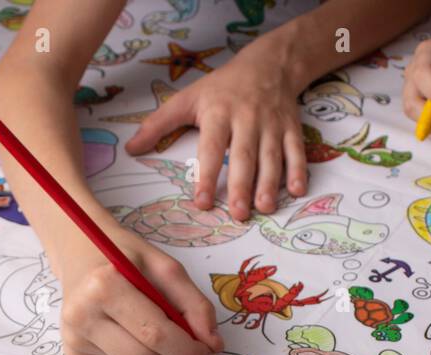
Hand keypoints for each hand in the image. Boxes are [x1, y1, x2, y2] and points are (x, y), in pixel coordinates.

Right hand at [57, 228, 222, 354]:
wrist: (81, 253)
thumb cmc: (125, 256)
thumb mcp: (165, 266)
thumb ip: (194, 304)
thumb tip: (212, 344)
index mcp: (105, 286)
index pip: (155, 334)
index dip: (189, 350)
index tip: (209, 350)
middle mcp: (82, 314)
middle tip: (193, 349)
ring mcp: (73, 336)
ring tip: (159, 333)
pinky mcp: (73, 351)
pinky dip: (136, 354)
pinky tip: (128, 330)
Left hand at [125, 39, 307, 219]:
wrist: (269, 64)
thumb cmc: (222, 87)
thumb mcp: (188, 99)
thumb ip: (159, 124)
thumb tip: (131, 148)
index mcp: (219, 113)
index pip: (212, 148)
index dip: (207, 175)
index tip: (202, 202)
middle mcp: (247, 119)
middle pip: (244, 155)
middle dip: (242, 185)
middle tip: (238, 214)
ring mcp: (272, 125)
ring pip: (272, 157)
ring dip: (270, 183)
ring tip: (264, 208)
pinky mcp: (291, 129)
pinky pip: (296, 151)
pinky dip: (299, 170)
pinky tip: (297, 191)